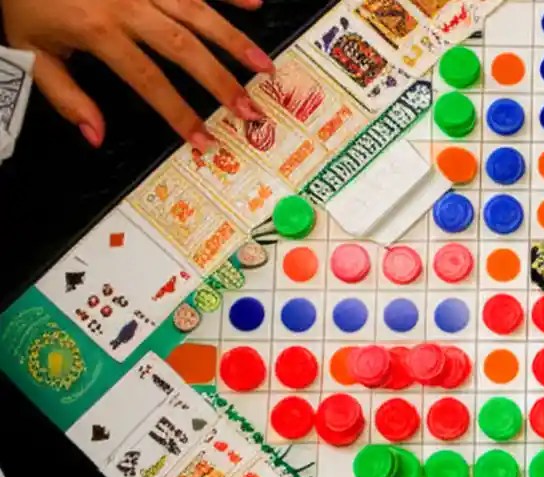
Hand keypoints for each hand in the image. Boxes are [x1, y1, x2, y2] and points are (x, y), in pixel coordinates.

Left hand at [0, 0, 273, 149]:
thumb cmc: (24, 2)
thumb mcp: (30, 51)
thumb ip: (65, 96)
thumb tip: (97, 136)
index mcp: (97, 30)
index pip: (148, 80)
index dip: (179, 113)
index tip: (204, 139)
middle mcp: (127, 3)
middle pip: (184, 48)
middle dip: (221, 82)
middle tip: (250, 110)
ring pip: (197, 12)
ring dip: (234, 40)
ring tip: (264, 67)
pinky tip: (254, 4)